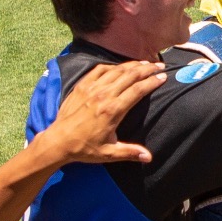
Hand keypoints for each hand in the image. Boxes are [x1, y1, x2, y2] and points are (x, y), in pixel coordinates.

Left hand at [38, 60, 163, 164]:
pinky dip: (112, 66)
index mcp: (113, 110)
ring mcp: (92, 88)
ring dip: (132, 65)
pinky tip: (119, 67)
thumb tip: (149, 157)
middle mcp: (103, 95)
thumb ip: (130, 153)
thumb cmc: (84, 148)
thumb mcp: (109, 153)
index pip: (137, 90)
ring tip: (145, 63)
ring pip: (116, 70)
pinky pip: (99, 70)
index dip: (152, 82)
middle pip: (130, 75)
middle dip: (147, 69)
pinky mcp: (82, 86)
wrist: (58, 141)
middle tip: (160, 65)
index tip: (163, 77)